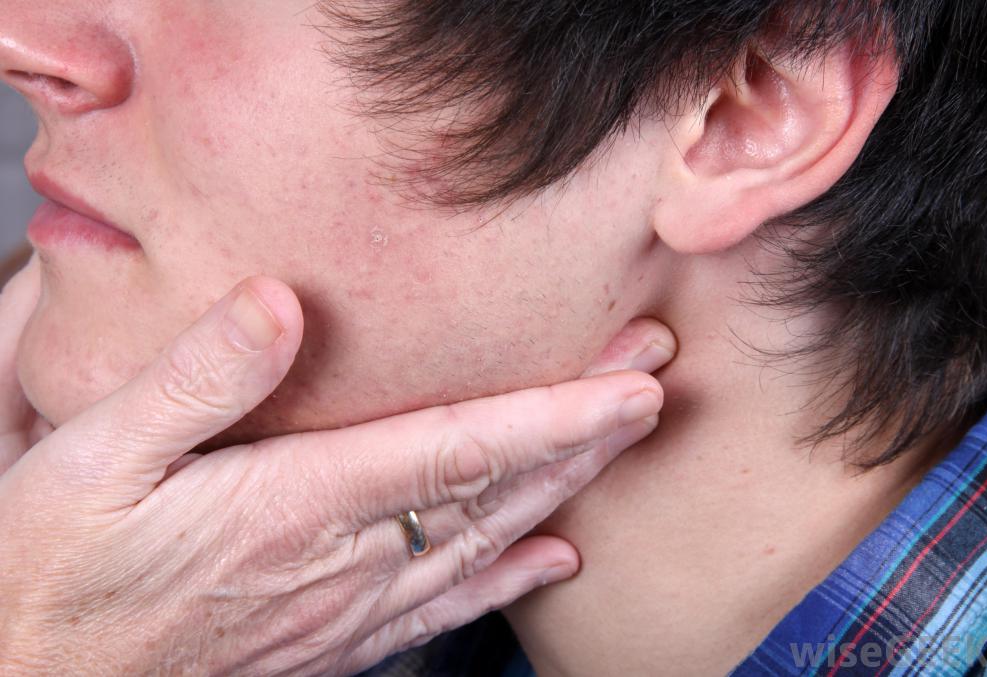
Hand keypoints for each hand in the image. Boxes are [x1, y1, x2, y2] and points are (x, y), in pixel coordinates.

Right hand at [0, 276, 673, 675]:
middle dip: (585, 432)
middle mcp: (341, 559)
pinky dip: (504, 577)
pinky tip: (549, 561)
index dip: (555, 413)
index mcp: (297, 505)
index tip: (629, 380)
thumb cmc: (53, 570)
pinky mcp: (329, 636)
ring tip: (623, 442)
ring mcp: (343, 605)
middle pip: (496, 488)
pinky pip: (441, 607)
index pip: (461, 449)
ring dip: (564, 488)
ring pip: (486, 540)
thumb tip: (280, 305)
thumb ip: (195, 379)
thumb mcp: (93, 456)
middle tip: (652, 374)